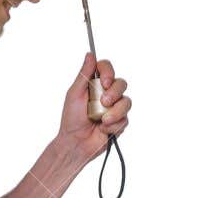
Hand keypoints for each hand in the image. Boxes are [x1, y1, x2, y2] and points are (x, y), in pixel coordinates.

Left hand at [56, 52, 131, 168]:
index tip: (104, 82)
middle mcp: (107, 94)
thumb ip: (84, 74)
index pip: (107, 68)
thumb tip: (90, 54)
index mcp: (95, 84)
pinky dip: (112, 125)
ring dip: (115, 112)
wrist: (75, 143)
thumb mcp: (74, 94)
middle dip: (114, 93)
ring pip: (127, 102)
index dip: (109, 72)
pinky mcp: (119, 122)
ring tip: (103, 120)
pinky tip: (102, 130)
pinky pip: (125, 119)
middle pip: (122, 83)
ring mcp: (115, 108)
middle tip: (104, 102)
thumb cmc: (71, 119)